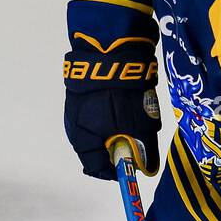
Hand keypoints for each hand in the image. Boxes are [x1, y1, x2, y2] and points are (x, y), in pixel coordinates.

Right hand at [64, 36, 160, 178]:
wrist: (109, 49)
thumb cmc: (124, 94)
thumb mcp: (142, 125)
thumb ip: (145, 150)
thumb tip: (147, 167)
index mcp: (85, 140)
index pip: (97, 168)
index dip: (115, 171)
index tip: (130, 168)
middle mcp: (74, 128)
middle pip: (94, 150)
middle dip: (114, 151)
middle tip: (132, 143)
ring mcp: (73, 109)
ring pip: (92, 132)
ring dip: (110, 132)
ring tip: (128, 122)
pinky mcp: (78, 94)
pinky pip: (91, 115)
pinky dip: (105, 117)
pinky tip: (118, 106)